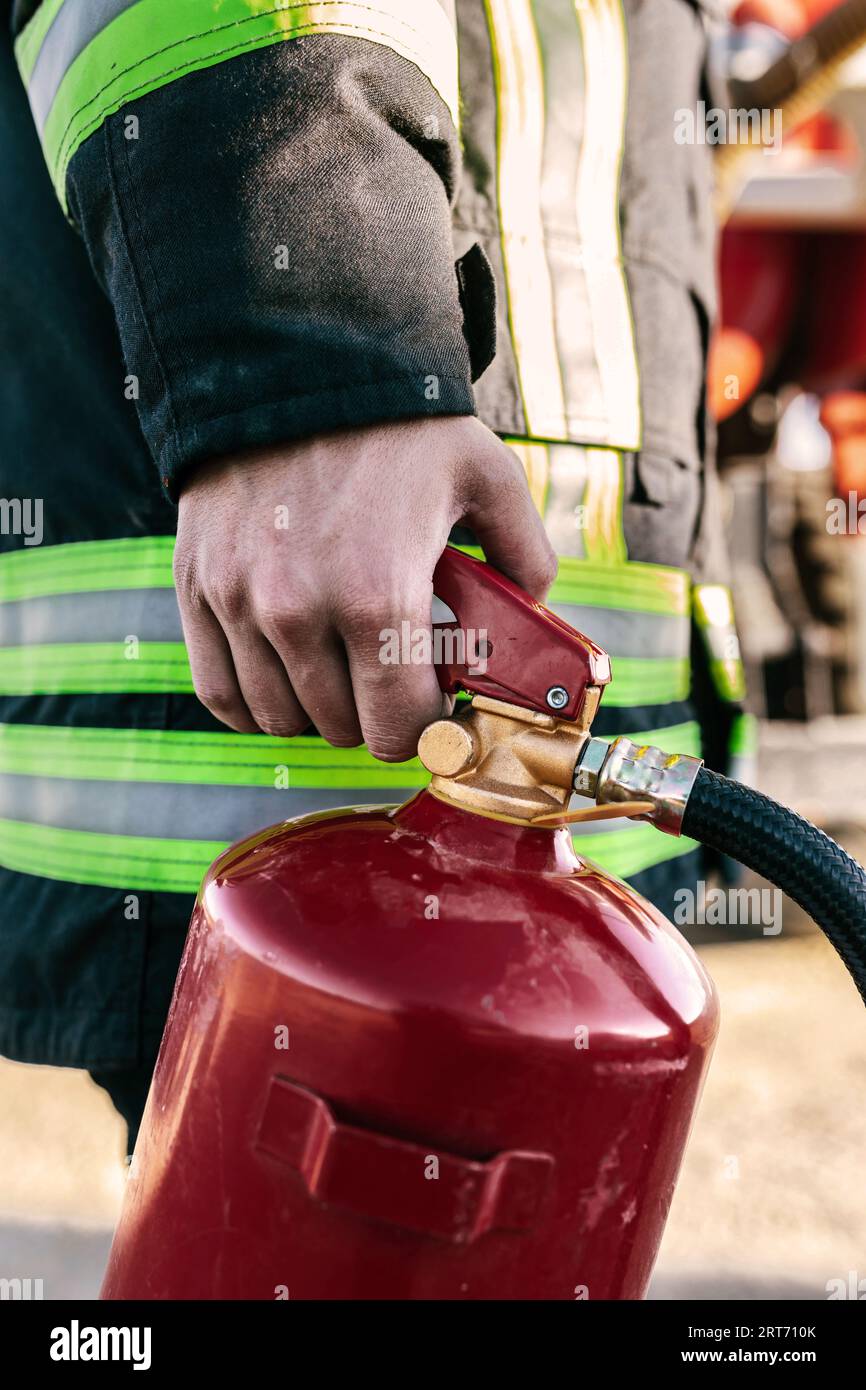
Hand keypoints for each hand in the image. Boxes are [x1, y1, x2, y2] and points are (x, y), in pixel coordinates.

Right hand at [174, 416, 556, 759]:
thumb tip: (532, 614)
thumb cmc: (394, 426)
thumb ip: (525, 556)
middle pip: (342, 730)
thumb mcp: (485, 477)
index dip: (425, 727)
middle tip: (393, 678)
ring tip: (342, 670)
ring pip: (280, 719)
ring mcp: (239, 605)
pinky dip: (254, 702)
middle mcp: (298, 613)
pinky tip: (286, 676)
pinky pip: (219, 693)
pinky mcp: (197, 591)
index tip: (433, 704)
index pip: (397, 729)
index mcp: (378, 598)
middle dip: (378, 715)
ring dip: (318, 710)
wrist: (291, 366)